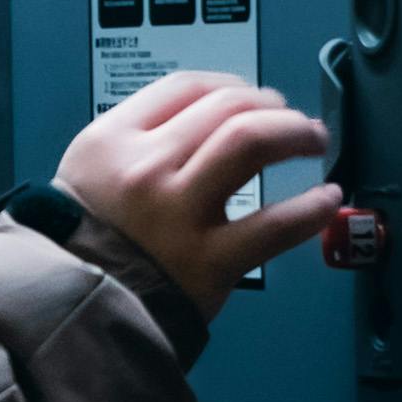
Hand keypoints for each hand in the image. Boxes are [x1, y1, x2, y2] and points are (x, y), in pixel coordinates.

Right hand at [56, 68, 338, 329]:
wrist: (75, 315)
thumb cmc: (86, 247)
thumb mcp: (90, 174)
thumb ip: (140, 141)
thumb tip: (213, 119)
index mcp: (113, 142)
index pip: (186, 87)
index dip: (232, 86)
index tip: (252, 98)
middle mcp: (145, 169)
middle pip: (226, 106)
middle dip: (272, 106)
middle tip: (293, 121)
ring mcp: (178, 214)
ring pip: (250, 140)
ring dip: (293, 133)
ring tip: (311, 141)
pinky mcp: (210, 261)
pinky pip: (275, 224)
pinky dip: (311, 207)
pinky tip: (326, 199)